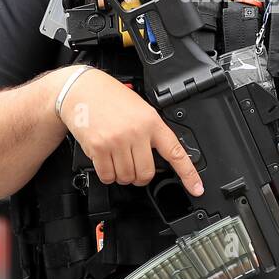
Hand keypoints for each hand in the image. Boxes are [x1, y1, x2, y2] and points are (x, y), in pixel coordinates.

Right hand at [58, 68, 203, 195]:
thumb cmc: (111, 98)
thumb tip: (160, 157)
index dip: (188, 174)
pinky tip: (106, 161)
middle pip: (146, 173)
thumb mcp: (141, 109)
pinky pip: (108, 176)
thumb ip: (152, 131)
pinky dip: (107, 175)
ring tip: (117, 158)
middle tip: (134, 166)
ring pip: (126, 177)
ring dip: (122, 175)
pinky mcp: (99, 148)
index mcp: (151, 122)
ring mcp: (117, 141)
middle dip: (140, 176)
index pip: (175, 152)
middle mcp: (136, 132)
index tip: (197, 188)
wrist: (82, 89)